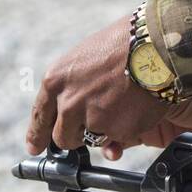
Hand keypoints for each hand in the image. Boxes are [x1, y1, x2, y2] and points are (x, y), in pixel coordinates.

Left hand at [26, 17, 168, 160]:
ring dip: (105, 130)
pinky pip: (121, 137)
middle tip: (93, 123)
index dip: (37, 136)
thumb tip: (69, 112)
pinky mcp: (120, 130)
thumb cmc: (123, 44)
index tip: (35, 147)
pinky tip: (137, 104)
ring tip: (122, 104)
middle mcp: (69, 104)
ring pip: (94, 139)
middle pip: (64, 138)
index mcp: (56, 82)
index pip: (40, 117)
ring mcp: (94, 119)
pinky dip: (129, 126)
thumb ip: (72, 87)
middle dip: (76, 135)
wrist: (155, 44)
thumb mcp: (83, 59)